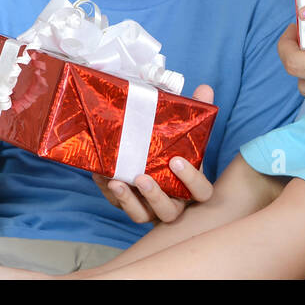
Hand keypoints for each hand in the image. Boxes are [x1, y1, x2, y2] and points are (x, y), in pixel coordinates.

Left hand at [92, 84, 214, 222]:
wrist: (153, 152)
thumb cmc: (174, 145)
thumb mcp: (184, 127)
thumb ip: (197, 109)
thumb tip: (205, 88)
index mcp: (191, 183)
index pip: (201, 191)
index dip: (191, 180)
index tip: (176, 161)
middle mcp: (173, 200)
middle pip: (169, 212)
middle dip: (156, 197)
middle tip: (142, 177)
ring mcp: (149, 206)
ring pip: (142, 215)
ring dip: (129, 201)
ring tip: (116, 181)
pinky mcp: (129, 204)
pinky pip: (118, 204)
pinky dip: (109, 191)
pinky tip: (100, 173)